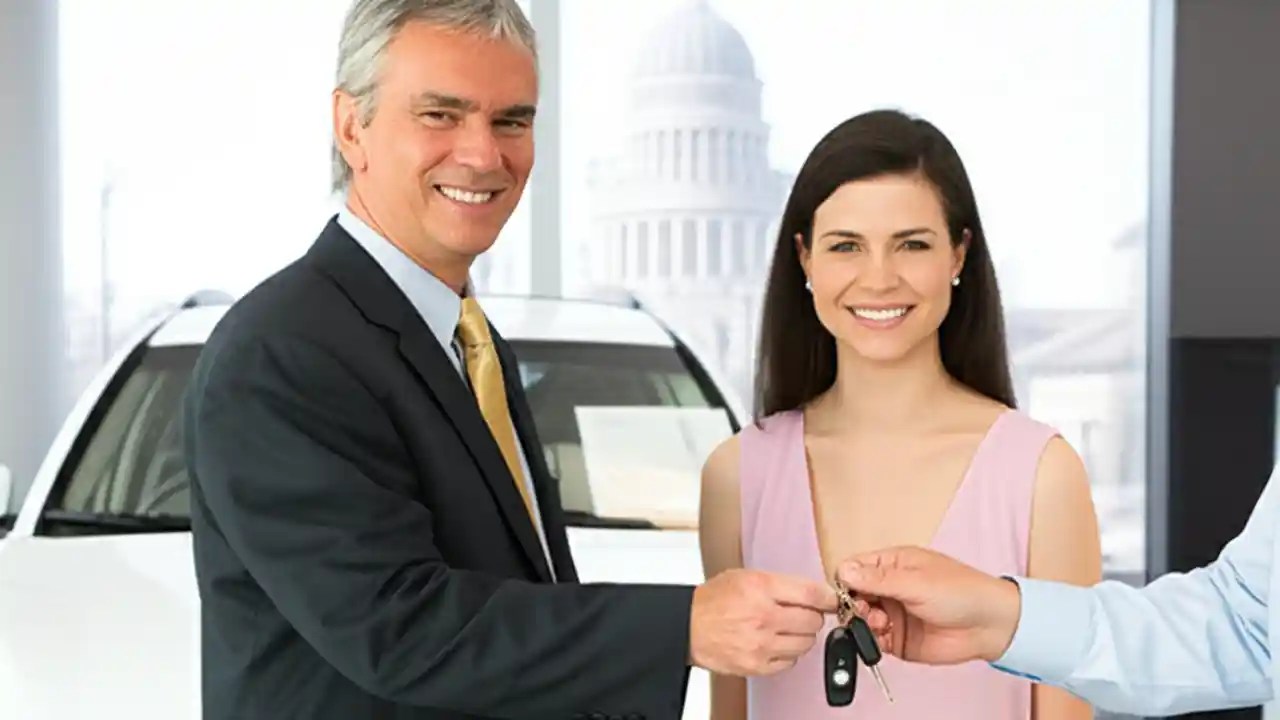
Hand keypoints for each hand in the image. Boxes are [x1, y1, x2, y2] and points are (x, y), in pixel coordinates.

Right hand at [689, 569, 837, 675]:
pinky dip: (788, 653)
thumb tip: (813, 592)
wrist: (688, 627)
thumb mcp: (746, 576)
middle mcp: (764, 616)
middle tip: (802, 613)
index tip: (832, 600)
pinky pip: (791, 661)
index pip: (811, 593)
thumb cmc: (714, 601)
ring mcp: (762, 643)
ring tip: (786, 628)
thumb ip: (780, 584)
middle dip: (812, 616)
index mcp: (761, 588)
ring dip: (801, 635)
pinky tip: (776, 643)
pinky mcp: (758, 665)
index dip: (828, 597)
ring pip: (806, 643)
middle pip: (813, 620)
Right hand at [835, 546, 1020, 664]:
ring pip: (859, 619)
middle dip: (850, 603)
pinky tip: (883, 637)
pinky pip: (872, 641)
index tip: (845, 592)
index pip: (853, 568)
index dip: (844, 580)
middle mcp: (889, 588)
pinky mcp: (897, 639)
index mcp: (892, 564)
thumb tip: (844, 570)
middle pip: (851, 594)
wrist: (991, 627)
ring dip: (862, 623)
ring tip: (879, 623)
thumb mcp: (917, 581)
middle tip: (861, 610)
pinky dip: (870, 641)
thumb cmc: (963, 592)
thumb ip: (878, 579)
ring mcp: (892, 614)